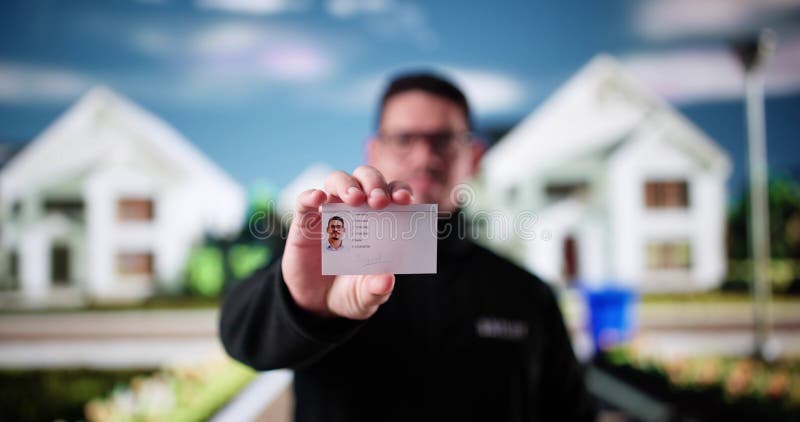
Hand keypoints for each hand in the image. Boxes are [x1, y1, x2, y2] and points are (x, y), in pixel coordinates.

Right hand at [281, 165, 413, 318]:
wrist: (317, 303)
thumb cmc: (351, 291)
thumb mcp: (366, 297)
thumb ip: (376, 290)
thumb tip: (386, 280)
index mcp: (380, 220)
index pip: (393, 194)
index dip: (400, 191)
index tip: (404, 201)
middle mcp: (356, 209)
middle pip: (366, 179)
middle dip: (375, 184)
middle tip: (378, 201)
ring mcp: (330, 212)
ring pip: (338, 181)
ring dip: (347, 184)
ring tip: (354, 199)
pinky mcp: (304, 221)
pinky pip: (304, 201)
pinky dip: (310, 195)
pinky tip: (318, 198)